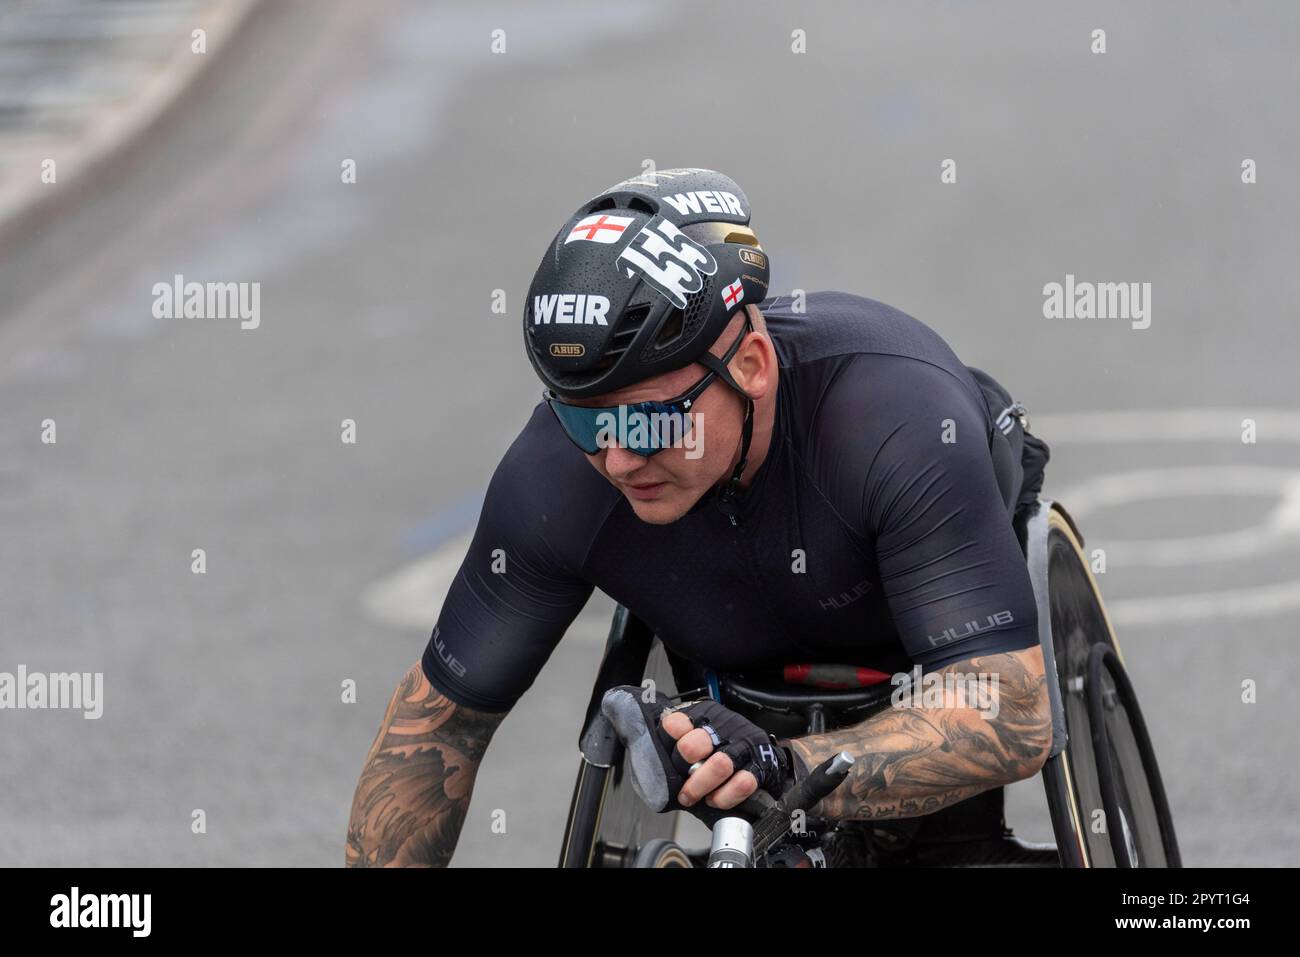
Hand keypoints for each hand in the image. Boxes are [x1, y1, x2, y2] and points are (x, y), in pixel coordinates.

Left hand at [600, 687, 796, 826]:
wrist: (764, 758)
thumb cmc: (718, 753)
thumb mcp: (691, 739)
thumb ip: (668, 740)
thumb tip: (626, 727)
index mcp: (700, 716)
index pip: (674, 723)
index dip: (668, 741)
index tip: (668, 753)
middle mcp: (721, 726)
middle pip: (694, 744)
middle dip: (685, 769)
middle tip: (683, 780)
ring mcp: (742, 745)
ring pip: (719, 764)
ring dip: (702, 787)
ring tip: (696, 796)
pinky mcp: (759, 765)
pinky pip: (742, 783)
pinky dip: (725, 797)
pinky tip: (717, 799)